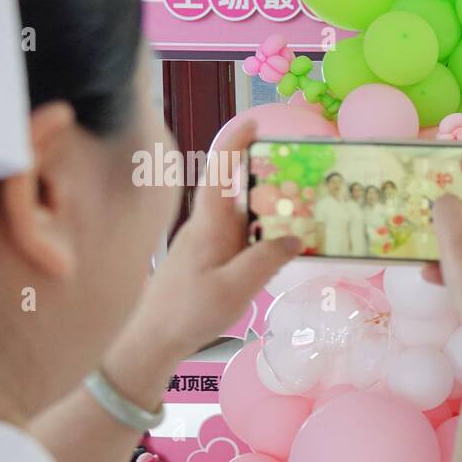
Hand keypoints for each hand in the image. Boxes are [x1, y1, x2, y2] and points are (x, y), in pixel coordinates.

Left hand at [124, 118, 300, 363]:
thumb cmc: (188, 312)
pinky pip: (244, 237)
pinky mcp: (212, 259)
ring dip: (272, 210)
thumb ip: (265, 261)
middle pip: (240, 190)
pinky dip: (266, 234)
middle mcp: (209, 227)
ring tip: (308, 212)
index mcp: (209, 225)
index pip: (219, 171)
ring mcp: (210, 243)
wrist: (153, 338)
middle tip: (307, 178)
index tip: (256, 123)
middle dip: (271, 178)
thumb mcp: (234, 290)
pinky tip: (286, 248)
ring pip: (245, 216)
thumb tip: (295, 237)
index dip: (235, 143)